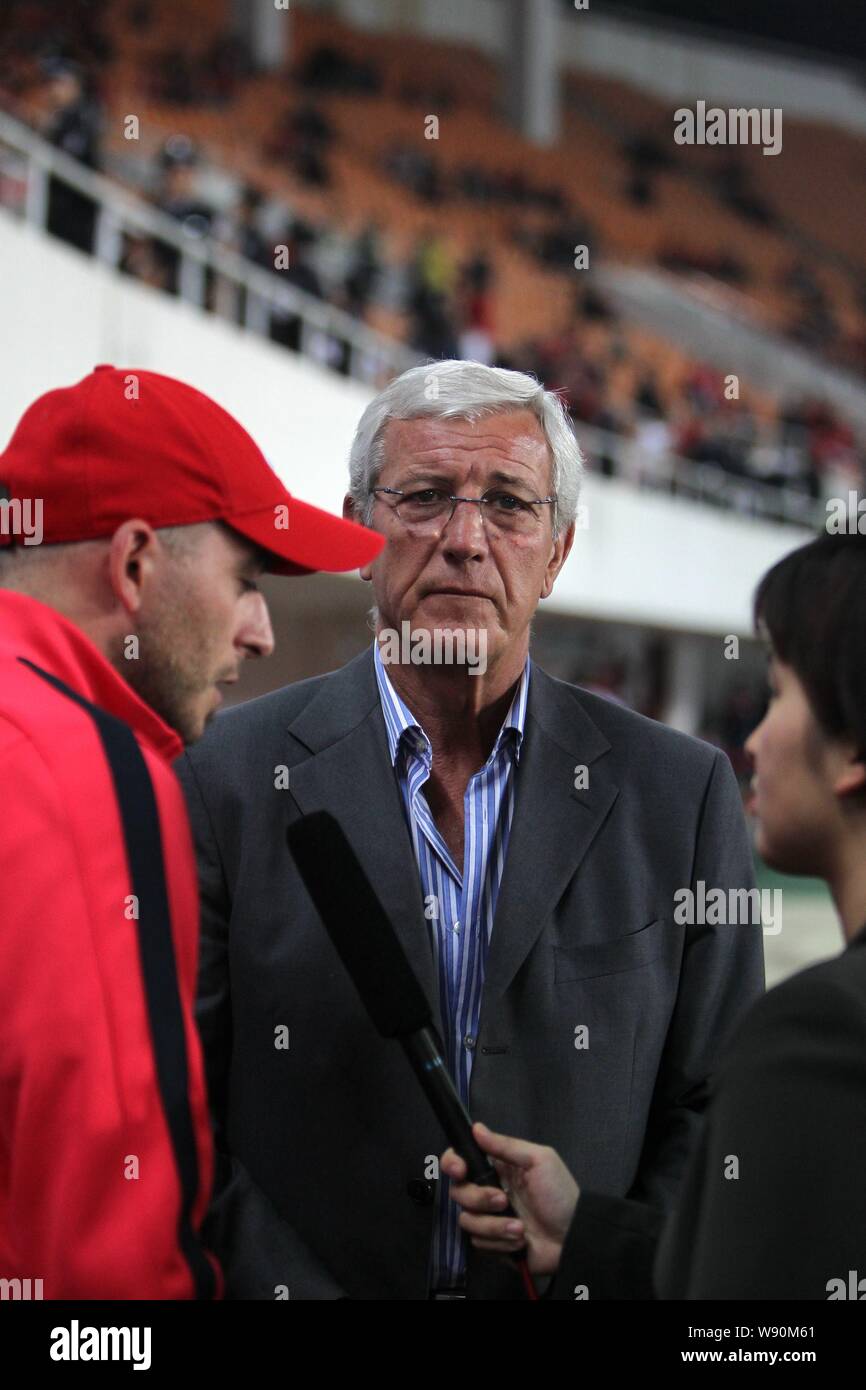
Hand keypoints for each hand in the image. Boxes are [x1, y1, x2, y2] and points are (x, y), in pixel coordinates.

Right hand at [440, 1121, 578, 1276]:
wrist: (573, 1237)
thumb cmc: (559, 1193)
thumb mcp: (539, 1160)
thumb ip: (506, 1145)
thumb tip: (476, 1127)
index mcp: (497, 1168)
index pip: (461, 1160)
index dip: (452, 1164)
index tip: (459, 1171)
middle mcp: (488, 1191)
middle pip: (459, 1192)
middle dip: (479, 1198)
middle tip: (504, 1201)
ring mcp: (489, 1218)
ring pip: (467, 1220)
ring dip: (495, 1225)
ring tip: (520, 1228)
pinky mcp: (493, 1242)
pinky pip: (479, 1242)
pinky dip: (500, 1241)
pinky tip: (520, 1240)